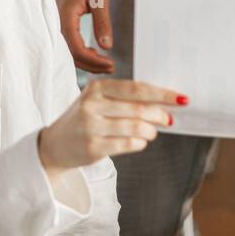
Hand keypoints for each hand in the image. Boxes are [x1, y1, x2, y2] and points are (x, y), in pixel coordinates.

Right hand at [38, 79, 183, 173]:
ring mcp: (91, 127)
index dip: (163, 94)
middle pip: (139, 108)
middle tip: (169, 120)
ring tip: (152, 132)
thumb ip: (125, 99)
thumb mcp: (98, 101)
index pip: (137, 89)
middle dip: (161, 114)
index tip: (181, 98)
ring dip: (151, 131)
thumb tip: (165, 102)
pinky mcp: (93, 147)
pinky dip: (140, 143)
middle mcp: (92, 105)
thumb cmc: (84, 120)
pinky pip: (128, 144)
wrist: (53, 146)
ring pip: (136, 127)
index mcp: (97, 89)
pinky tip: (140, 142)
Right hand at [55, 0, 114, 73]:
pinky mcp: (58, 22)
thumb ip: (103, 22)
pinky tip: (93, 52)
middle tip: (111, 67)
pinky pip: (66, 43)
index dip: (94, 61)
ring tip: (105, 62)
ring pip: (67, 51)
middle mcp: (56, 23)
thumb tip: (107, 46)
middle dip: (91, 64)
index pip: (77, 49)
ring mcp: (55, 23)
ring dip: (86, 60)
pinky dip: (79, 52)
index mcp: (65, 17)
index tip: (110, 64)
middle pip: (70, 54)